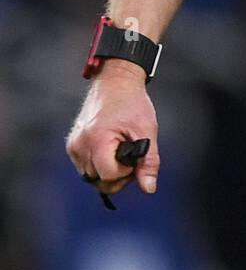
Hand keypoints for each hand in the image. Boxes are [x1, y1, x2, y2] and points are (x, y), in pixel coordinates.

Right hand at [66, 59, 159, 199]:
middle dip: (118, 175)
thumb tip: (149, 188)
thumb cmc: (132, 103)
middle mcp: (79, 145)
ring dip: (108, 172)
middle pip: (99, 181)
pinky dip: (99, 165)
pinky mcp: (72, 145)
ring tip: (120, 151)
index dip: (126, 171)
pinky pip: (86, 168)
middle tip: (130, 155)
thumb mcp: (146, 131)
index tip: (134, 155)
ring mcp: (74, 146)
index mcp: (97, 140)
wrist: (115, 81)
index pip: (109, 176)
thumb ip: (148, 162)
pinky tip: (110, 150)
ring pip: (91, 178)